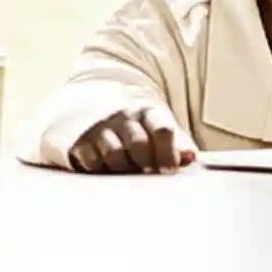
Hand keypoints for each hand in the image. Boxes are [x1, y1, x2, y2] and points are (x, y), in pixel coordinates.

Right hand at [69, 106, 196, 173]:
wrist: (98, 100)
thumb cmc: (138, 121)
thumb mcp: (159, 124)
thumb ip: (178, 142)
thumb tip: (191, 157)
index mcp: (149, 111)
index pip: (162, 129)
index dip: (168, 153)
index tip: (170, 170)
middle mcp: (124, 116)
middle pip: (139, 144)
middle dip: (146, 163)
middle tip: (148, 172)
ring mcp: (101, 127)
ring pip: (115, 155)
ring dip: (124, 168)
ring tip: (129, 168)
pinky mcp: (81, 140)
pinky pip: (92, 162)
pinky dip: (102, 170)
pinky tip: (108, 168)